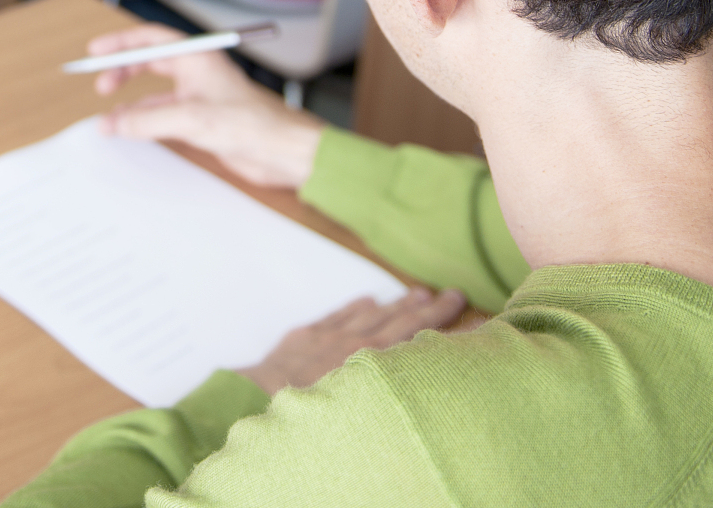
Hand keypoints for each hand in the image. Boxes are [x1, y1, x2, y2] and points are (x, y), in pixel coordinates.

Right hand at [91, 25, 325, 188]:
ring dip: (130, 102)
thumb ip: (147, 119)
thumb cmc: (252, 124)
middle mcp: (196, 72)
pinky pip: (162, 115)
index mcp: (196, 57)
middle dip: (121, 72)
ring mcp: (198, 96)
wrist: (282, 151)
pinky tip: (130, 131)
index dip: (120, 43)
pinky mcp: (201, 120)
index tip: (95, 52)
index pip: (150, 39)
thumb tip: (113, 122)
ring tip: (108, 117)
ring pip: (153, 92)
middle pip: (149, 62)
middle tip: (100, 86)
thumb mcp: (191, 118)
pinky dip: (143, 120)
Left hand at [237, 288, 466, 394]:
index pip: (413, 335)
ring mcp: (327, 338)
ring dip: (394, 304)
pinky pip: (335, 317)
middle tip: (451, 294)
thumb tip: (411, 393)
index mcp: (371, 363)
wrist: (254, 402)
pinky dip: (353, 308)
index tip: (458, 303)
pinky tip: (367, 300)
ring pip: (369, 315)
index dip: (438, 319)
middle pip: (397, 322)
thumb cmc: (308, 418)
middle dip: (426, 308)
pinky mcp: (302, 338)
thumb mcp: (356, 411)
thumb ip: (386, 393)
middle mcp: (354, 345)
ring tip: (416, 293)